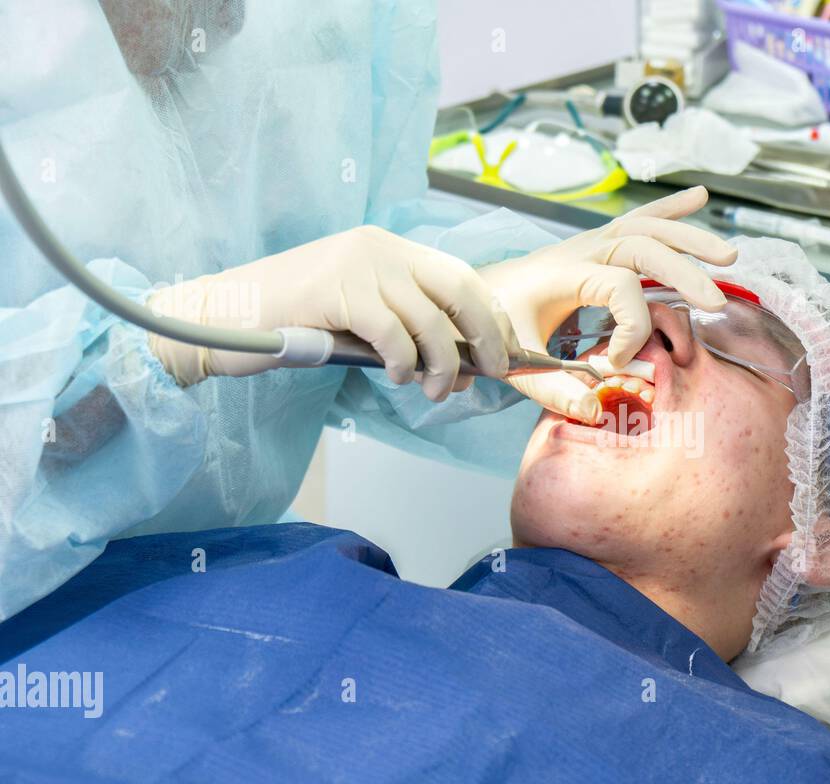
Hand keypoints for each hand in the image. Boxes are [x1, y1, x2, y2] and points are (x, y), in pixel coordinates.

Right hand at [147, 225, 513, 400]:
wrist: (221, 317)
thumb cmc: (293, 325)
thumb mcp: (360, 318)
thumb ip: (405, 328)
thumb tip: (461, 364)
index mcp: (388, 247)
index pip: (460, 275)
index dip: (490, 316)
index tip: (507, 352)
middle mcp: (379, 247)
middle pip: (459, 288)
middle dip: (486, 335)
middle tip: (493, 372)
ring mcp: (358, 265)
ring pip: (430, 319)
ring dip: (443, 364)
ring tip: (434, 391)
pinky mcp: (336, 289)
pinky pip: (393, 332)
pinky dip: (404, 361)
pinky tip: (397, 377)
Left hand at [480, 186, 737, 423]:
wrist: (465, 297)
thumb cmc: (490, 326)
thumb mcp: (515, 362)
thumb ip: (553, 389)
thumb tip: (594, 411)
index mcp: (565, 273)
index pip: (621, 288)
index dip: (630, 329)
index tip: (612, 364)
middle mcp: (581, 250)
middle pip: (644, 245)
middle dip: (684, 271)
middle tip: (715, 301)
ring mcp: (589, 243)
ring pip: (648, 228)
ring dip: (689, 238)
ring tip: (728, 255)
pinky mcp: (594, 245)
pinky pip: (637, 220)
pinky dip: (669, 209)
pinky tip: (700, 197)